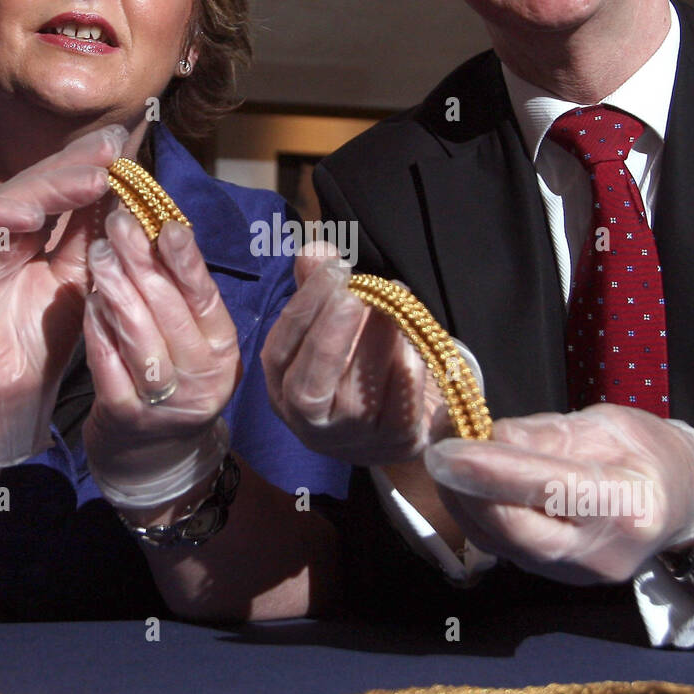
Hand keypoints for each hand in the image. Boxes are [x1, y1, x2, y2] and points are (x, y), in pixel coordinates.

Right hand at [0, 125, 124, 466]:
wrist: (10, 394)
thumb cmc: (46, 340)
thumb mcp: (84, 280)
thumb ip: (96, 239)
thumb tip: (126, 190)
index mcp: (37, 231)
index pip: (62, 186)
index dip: (90, 165)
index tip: (124, 147)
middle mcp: (4, 228)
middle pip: (37, 183)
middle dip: (75, 163)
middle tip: (110, 148)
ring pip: (7, 195)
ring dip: (48, 184)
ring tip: (89, 179)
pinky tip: (31, 213)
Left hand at [82, 209, 239, 502]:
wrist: (154, 456)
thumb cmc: (174, 378)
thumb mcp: (193, 341)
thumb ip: (184, 294)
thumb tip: (163, 226)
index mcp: (223, 350)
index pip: (206, 297)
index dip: (186, 259)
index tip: (166, 222)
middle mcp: (202, 377)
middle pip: (169, 310)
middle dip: (141, 261)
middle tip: (118, 224)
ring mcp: (164, 400)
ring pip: (137, 333)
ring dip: (116, 287)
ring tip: (98, 253)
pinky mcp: (125, 414)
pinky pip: (107, 360)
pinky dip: (96, 326)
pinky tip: (87, 298)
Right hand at [262, 250, 445, 465]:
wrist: (403, 421)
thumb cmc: (358, 365)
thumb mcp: (333, 325)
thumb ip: (319, 287)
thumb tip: (315, 250)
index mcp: (284, 389)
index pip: (279, 353)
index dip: (303, 310)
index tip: (332, 269)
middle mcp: (311, 424)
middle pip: (308, 388)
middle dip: (330, 336)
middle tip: (355, 294)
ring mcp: (354, 440)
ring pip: (358, 398)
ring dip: (375, 342)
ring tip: (391, 303)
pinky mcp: (397, 443)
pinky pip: (401, 405)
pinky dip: (407, 367)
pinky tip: (414, 336)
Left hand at [424, 403, 693, 583]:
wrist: (681, 501)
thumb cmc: (647, 452)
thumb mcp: (606, 424)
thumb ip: (545, 435)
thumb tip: (488, 436)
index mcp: (628, 504)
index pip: (550, 489)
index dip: (492, 471)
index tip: (446, 448)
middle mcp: (602, 551)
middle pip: (516, 530)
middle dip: (465, 490)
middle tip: (436, 448)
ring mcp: (578, 574)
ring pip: (500, 542)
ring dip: (462, 501)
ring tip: (444, 457)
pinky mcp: (556, 578)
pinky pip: (504, 548)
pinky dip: (477, 515)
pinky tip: (464, 484)